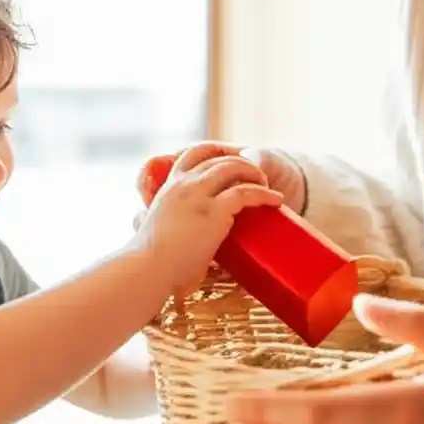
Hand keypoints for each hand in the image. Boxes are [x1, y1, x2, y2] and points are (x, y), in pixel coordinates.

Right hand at [132, 142, 282, 295]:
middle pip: (218, 157)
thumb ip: (156, 232)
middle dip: (241, 161)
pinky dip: (264, 194)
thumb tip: (167, 241)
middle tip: (256, 176)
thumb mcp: (151, 235)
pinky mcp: (214, 211)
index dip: (216, 152)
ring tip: (267, 186)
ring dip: (254, 172)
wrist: (148, 271)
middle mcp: (183, 185)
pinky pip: (245, 193)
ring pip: (233, 168)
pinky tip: (275, 199)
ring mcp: (198, 195)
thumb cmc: (149, 264)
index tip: (232, 160)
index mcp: (168, 187)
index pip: (192, 153)